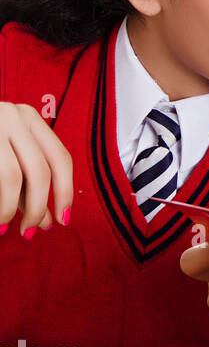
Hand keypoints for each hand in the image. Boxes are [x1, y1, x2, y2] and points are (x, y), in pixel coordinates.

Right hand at [0, 102, 73, 235]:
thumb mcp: (9, 160)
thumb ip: (28, 187)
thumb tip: (48, 223)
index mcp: (28, 117)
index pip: (60, 159)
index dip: (66, 193)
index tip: (63, 220)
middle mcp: (11, 115)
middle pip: (40, 171)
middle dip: (38, 207)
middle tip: (29, 231)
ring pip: (11, 177)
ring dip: (8, 209)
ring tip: (2, 227)